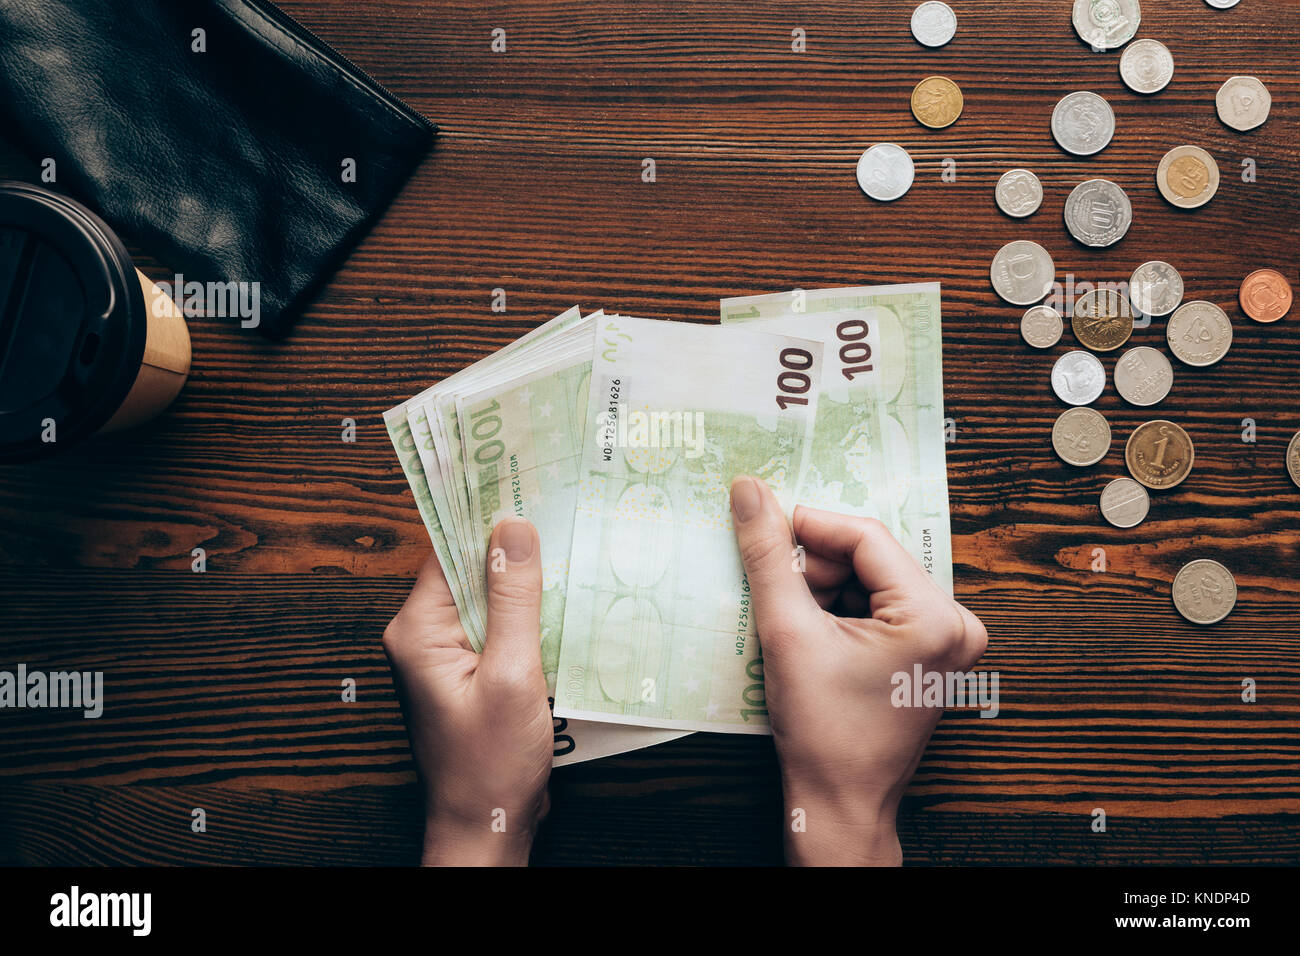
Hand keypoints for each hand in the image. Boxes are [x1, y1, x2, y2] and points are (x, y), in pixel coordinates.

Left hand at [382, 518, 552, 865]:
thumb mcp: (512, 674)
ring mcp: (447, 658)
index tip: (525, 479)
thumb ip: (514, 599)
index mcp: (417, 631)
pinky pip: (500, 629)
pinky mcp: (472, 675)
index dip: (486, 515)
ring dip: (528, 583)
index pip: (449, 551)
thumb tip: (514, 526)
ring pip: (489, 599)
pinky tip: (568, 606)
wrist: (488, 828)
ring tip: (576, 550)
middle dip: (515, 546)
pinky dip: (531, 617)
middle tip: (564, 509)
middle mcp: (423, 637)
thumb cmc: (490, 764)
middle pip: (470, 570)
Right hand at [729, 476, 987, 865]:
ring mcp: (948, 641)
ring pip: (872, 581)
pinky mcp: (931, 655)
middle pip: (871, 559)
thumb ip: (769, 557)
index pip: (867, 537)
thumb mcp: (787, 632)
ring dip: (826, 590)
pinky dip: (842, 612)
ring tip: (793, 625)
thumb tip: (749, 491)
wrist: (840, 804)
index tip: (763, 524)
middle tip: (776, 593)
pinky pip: (881, 607)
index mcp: (934, 617)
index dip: (810, 526)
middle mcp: (955, 623)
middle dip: (818, 568)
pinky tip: (812, 637)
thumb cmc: (822, 732)